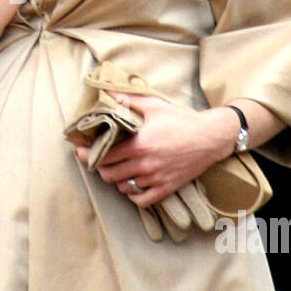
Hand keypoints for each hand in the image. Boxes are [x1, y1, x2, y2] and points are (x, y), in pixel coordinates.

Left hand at [76, 92, 237, 205]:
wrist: (209, 137)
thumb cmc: (181, 120)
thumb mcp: (154, 106)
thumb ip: (129, 99)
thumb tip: (108, 90)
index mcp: (139, 145)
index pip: (103, 156)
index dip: (87, 155)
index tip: (80, 152)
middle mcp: (144, 164)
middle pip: (109, 175)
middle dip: (101, 167)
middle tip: (100, 160)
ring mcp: (155, 178)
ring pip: (123, 188)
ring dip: (116, 180)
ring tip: (117, 170)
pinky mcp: (166, 188)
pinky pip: (141, 200)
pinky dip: (133, 194)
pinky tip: (132, 185)